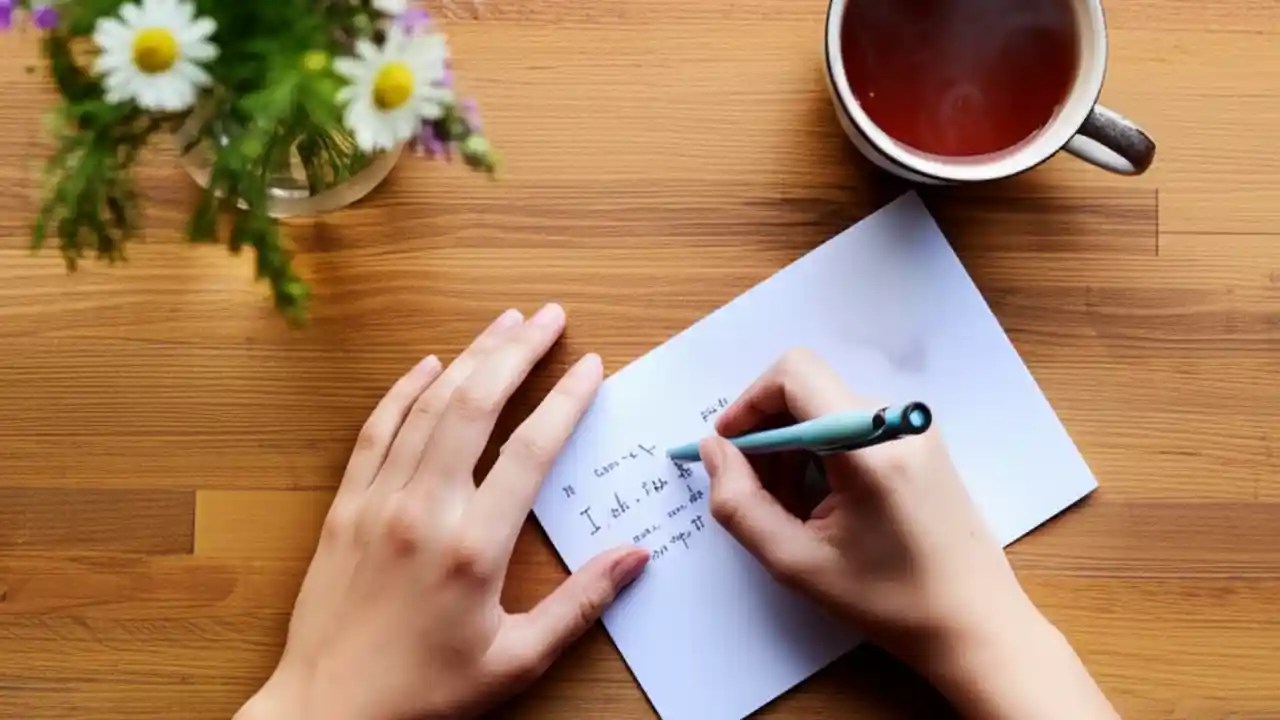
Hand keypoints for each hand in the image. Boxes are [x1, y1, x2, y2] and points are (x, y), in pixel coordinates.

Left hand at [237, 305, 648, 719]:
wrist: (327, 712)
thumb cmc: (424, 693)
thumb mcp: (516, 661)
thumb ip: (580, 604)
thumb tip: (636, 557)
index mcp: (473, 548)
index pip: (531, 450)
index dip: (566, 400)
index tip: (590, 365)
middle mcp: (424, 510)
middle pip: (476, 406)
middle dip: (517, 351)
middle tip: (549, 315)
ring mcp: (377, 502)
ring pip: (428, 407)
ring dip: (469, 358)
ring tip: (503, 323)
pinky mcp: (344, 507)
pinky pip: (376, 431)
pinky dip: (402, 392)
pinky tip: (427, 365)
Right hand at [700, 348, 1116, 719]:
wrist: (975, 624)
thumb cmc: (891, 601)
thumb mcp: (796, 562)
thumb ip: (739, 504)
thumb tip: (713, 451)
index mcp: (869, 444)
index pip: (793, 374)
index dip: (748, 404)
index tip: (727, 450)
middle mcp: (897, 420)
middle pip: (806, 392)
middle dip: (767, 436)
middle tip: (755, 495)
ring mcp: (914, 428)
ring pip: (826, 409)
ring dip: (792, 450)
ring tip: (791, 511)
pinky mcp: (920, 442)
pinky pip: (853, 426)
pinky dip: (822, 456)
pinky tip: (823, 508)